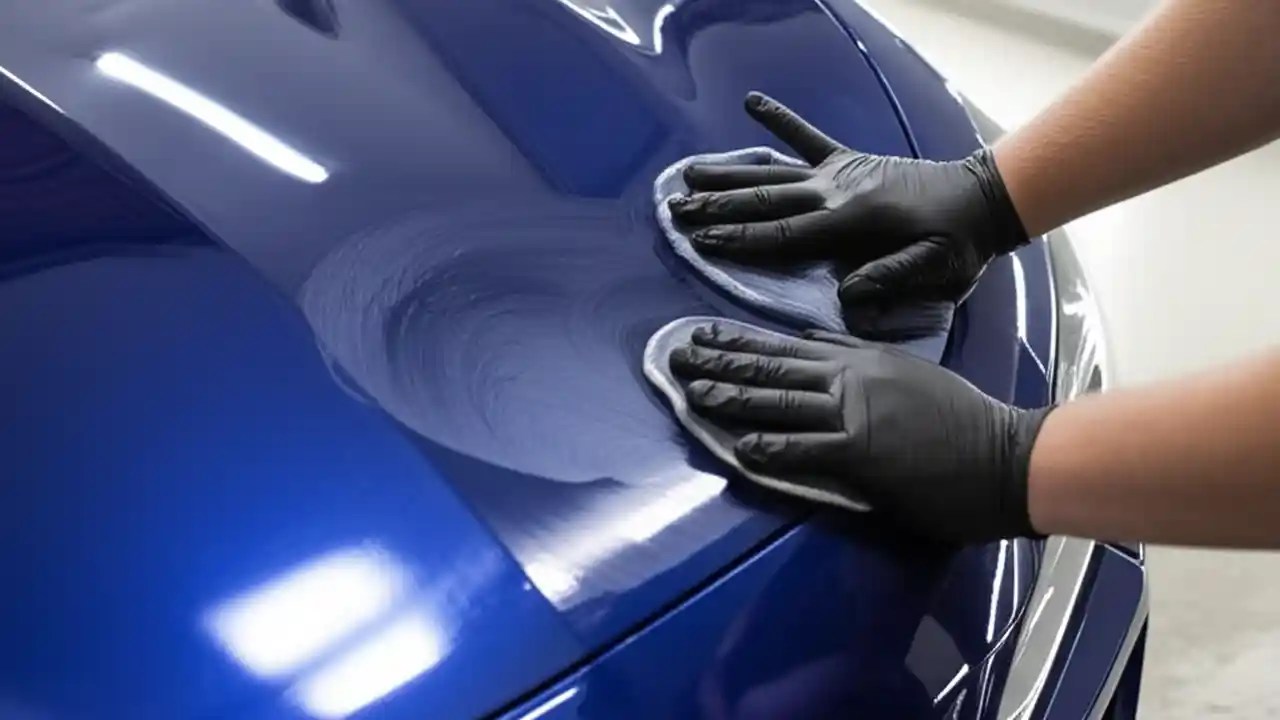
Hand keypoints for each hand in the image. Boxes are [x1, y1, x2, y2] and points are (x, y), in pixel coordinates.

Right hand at [668, 92, 1028, 334]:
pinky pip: (810, 139)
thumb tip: (847, 294)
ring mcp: (840, 174)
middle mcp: (836, 192)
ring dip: (729, 175)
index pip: (782, 234)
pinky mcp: (851, 162)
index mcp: (850, 223)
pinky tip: (752, 103)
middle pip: (765, 201)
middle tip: (675, 211)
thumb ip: (891, 279)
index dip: (739, 238)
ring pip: (774, 173)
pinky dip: (780, 122)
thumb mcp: (934, 272)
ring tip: (688, 175)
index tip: (700, 241)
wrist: (984, 201)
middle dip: (717, 208)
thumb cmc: (958, 246)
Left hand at [668, 322, 1051, 542]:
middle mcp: (850, 380)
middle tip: (676, 356)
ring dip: (732, 399)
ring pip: (780, 402)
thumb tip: (809, 337)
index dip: (738, 341)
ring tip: (692, 393)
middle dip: (720, 362)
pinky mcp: (863, 454)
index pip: (785, 346)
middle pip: (772, 368)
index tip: (701, 333)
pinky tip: (740, 449)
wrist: (1002, 453)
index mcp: (858, 361)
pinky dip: (771, 449)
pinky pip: (807, 450)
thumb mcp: (903, 371)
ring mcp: (856, 415)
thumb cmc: (957, 418)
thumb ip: (854, 355)